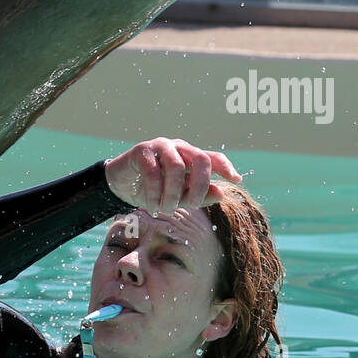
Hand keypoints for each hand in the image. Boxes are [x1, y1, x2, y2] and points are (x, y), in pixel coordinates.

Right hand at [104, 137, 242, 216]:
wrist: (120, 184)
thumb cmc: (152, 190)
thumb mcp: (178, 197)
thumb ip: (198, 196)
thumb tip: (221, 194)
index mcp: (190, 156)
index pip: (213, 157)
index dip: (226, 167)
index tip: (236, 180)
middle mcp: (179, 148)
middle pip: (200, 159)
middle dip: (200, 185)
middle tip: (193, 205)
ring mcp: (160, 147)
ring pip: (176, 166)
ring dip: (174, 192)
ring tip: (167, 209)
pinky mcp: (141, 151)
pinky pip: (153, 171)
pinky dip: (155, 192)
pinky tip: (152, 207)